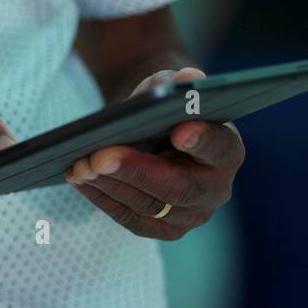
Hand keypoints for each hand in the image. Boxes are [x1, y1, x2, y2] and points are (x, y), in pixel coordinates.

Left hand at [66, 67, 243, 239]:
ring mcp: (191, 215)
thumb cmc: (164, 107)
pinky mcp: (164, 229)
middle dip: (136, 171)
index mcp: (228, 150)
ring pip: (150, 207)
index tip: (179, 132)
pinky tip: (79, 180)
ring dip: (110, 186)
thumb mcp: (168, 87)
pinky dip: (103, 199)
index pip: (219, 148)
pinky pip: (132, 219)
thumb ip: (176, 82)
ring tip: (80, 165)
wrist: (155, 133)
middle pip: (179, 188)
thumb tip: (188, 78)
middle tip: (100, 157)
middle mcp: (216, 189)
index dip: (202, 141)